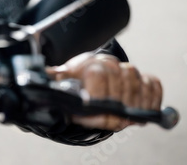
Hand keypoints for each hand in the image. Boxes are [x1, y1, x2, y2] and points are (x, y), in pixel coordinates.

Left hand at [47, 53, 162, 130]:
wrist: (89, 76)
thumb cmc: (73, 83)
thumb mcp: (59, 82)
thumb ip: (49, 82)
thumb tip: (33, 82)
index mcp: (89, 64)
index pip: (100, 76)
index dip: (99, 98)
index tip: (93, 114)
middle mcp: (111, 63)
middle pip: (123, 86)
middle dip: (116, 110)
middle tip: (109, 122)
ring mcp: (128, 70)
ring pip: (139, 86)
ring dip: (133, 107)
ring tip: (121, 117)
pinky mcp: (144, 78)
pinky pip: (154, 85)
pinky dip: (151, 100)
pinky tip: (140, 111)